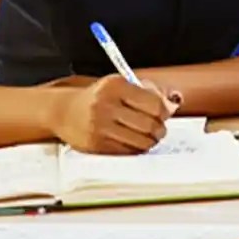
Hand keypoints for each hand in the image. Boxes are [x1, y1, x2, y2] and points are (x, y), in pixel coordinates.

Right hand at [48, 75, 181, 154]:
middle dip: (160, 129)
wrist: (64, 111)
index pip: (154, 103)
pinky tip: (134, 142)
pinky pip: (127, 151)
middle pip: (149, 124)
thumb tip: (174, 103)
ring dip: (151, 141)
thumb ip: (149, 92)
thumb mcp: (121, 86)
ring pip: (141, 141)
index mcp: (115, 86)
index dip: (165, 111)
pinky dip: (136, 149)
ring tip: (149, 137)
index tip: (165, 114)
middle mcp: (106, 105)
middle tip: (159, 129)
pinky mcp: (95, 145)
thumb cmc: (99, 98)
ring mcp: (99, 126)